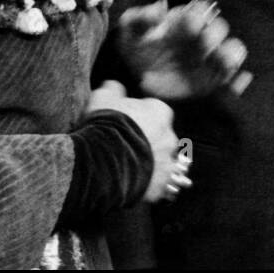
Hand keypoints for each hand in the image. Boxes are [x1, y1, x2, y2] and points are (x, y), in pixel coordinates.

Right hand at [87, 80, 190, 203]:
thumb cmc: (106, 126)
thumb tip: (114, 86)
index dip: (141, 118)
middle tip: (128, 147)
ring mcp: (167, 162)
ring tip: (133, 170)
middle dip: (149, 142)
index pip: (156, 112)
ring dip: (153, 165)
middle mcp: (170, 137)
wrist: (105, 160)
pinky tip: (137, 186)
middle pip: (162, 138)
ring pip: (164, 163)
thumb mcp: (103, 98)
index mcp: (161, 113)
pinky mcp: (161, 185)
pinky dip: (151, 186)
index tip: (128, 123)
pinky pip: (159, 186)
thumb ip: (112, 90)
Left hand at [117, 0, 251, 100]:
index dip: (198, 17)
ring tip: (224, 65)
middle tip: (203, 47)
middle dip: (213, 36)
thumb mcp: (131, 31)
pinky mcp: (214, 79)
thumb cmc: (138, 48)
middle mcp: (202, 36)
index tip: (189, 26)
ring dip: (231, 55)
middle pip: (220, 28)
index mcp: (185, 20)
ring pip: (234, 50)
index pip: (201, 11)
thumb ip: (139, 18)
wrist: (138, 78)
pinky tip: (232, 86)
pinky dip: (237, 82)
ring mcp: (210, 58)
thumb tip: (159, 10)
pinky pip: (233, 79)